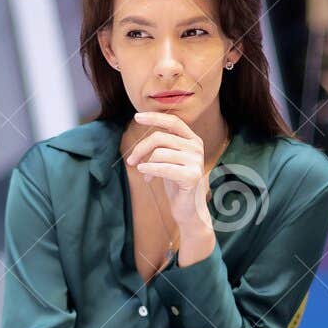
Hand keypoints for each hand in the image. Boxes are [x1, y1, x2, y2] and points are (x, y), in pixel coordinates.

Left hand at [124, 111, 209, 227]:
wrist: (190, 210)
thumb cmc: (177, 184)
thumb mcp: (170, 160)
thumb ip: (162, 146)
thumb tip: (141, 141)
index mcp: (193, 140)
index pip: (173, 122)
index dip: (154, 118)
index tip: (137, 117)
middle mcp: (196, 147)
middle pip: (161, 137)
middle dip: (141, 148)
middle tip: (131, 161)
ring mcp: (196, 161)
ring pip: (159, 153)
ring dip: (146, 164)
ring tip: (145, 174)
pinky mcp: (192, 176)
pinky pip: (163, 168)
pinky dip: (150, 170)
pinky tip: (144, 175)